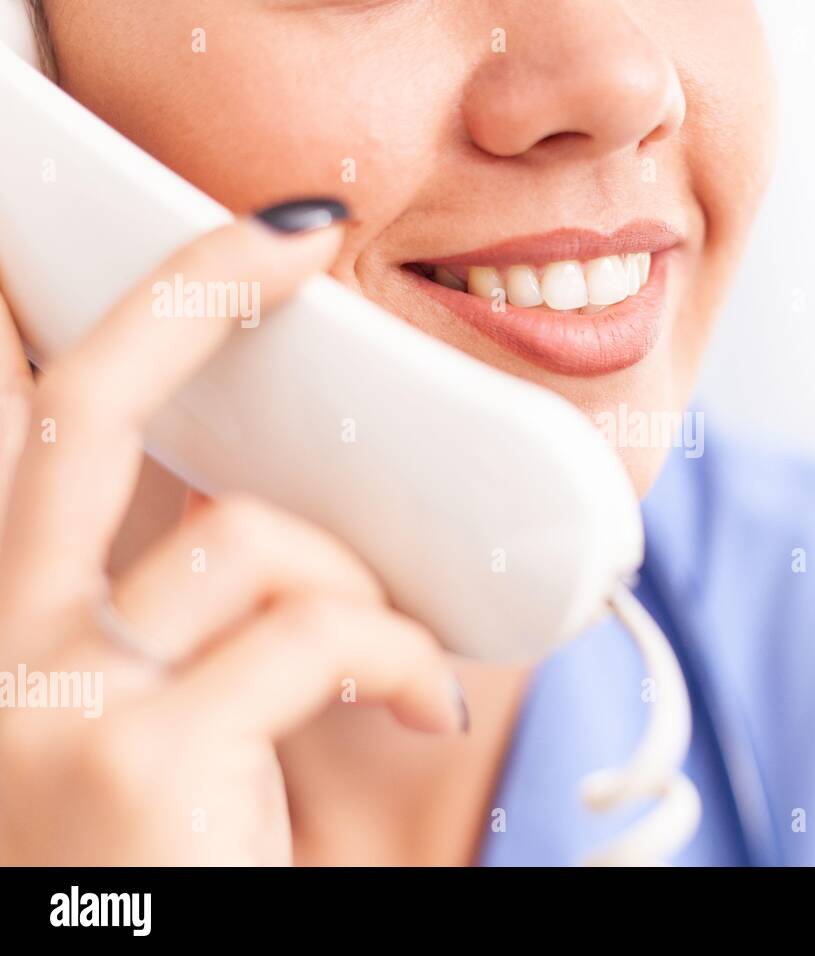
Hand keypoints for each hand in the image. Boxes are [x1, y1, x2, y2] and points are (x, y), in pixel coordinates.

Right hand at [0, 212, 463, 864]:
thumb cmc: (169, 870)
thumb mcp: (153, 730)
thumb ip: (180, 627)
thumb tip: (276, 528)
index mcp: (5, 636)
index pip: (20, 430)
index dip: (81, 314)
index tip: (184, 239)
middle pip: (84, 409)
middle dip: (193, 289)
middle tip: (296, 235)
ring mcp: (49, 703)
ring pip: (248, 539)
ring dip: (357, 582)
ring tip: (397, 660)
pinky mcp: (141, 754)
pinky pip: (321, 632)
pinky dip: (398, 655)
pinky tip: (419, 707)